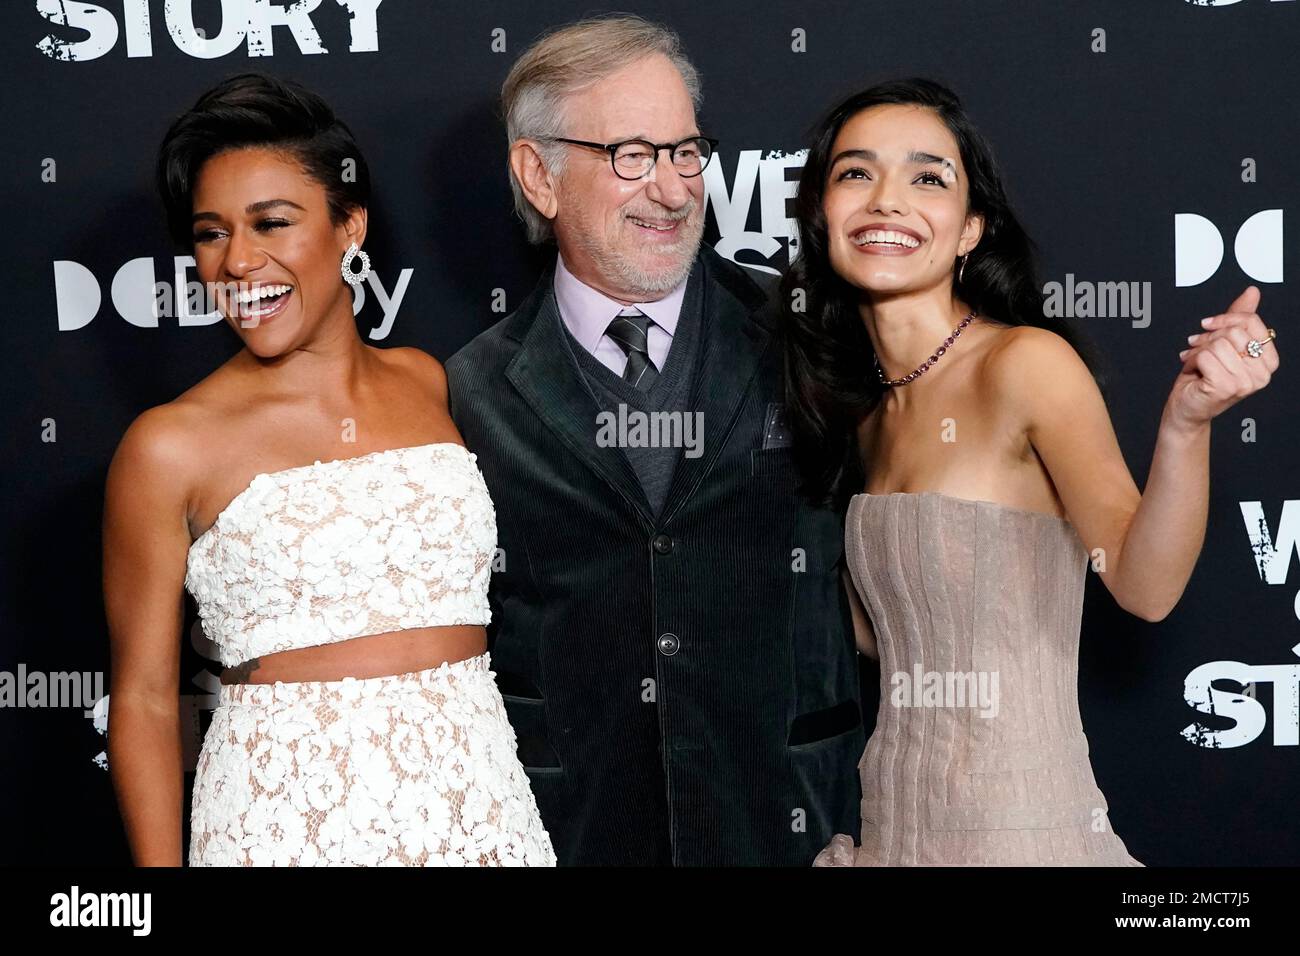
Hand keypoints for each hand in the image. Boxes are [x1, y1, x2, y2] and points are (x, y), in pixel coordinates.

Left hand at [1167, 286, 1278, 430]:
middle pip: (1234, 332)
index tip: (1208, 324)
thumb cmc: (1204, 378)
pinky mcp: (1226, 387)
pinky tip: (1192, 371)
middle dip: (1208, 337)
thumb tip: (1252, 292)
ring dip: (1198, 351)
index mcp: (1268, 361)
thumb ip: (1239, 320)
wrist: (1187, 410)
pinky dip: (1192, 360)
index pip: (1252, 322)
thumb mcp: (1223, 345)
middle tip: (1196, 347)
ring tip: (1195, 362)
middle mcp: (1262, 374)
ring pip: (1218, 344)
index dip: (1226, 318)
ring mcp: (1246, 382)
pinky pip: (1206, 356)